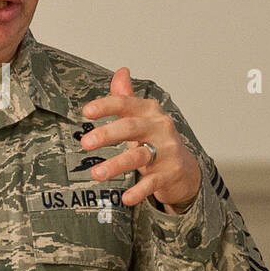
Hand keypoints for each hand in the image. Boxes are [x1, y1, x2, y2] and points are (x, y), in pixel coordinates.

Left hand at [80, 67, 201, 211]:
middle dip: (107, 134)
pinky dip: (138, 191)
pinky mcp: (170, 173)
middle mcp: (160, 128)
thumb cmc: (156, 140)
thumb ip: (126, 97)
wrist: (184, 169)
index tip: (87, 111)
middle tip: (85, 143)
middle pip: (131, 128)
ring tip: (96, 174)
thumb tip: (121, 71)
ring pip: (139, 156)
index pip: (126, 104)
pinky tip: (126, 198)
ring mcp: (167, 151)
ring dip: (116, 165)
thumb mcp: (141, 117)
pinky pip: (152, 182)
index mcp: (149, 111)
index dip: (106, 106)